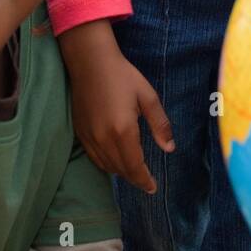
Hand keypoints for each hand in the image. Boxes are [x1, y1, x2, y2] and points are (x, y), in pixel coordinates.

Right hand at [58, 20, 172, 191]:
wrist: (90, 61)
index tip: (153, 188)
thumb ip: (160, 125)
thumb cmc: (123, 76)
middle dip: (135, 178)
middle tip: (146, 181)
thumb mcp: (148, 97)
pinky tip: (115, 160)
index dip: (144, 180)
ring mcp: (89, 137)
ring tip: (134, 172)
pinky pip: (94, 158)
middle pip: (121, 170)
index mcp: (123, 130)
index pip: (135, 166)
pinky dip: (107, 164)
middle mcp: (104, 138)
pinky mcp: (80, 132)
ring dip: (121, 172)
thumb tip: (170, 148)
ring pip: (107, 166)